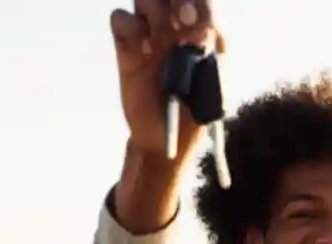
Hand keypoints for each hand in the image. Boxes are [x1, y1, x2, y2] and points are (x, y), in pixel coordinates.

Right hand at [110, 0, 225, 165]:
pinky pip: (120, 18)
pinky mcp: (127, 47)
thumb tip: (203, 31)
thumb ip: (209, 58)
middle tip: (182, 20)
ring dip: (154, 9)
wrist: (162, 141)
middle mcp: (175, 28)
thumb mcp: (210, 89)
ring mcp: (150, 35)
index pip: (202, 2)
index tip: (197, 23)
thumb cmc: (191, 115)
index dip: (201, 5)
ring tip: (161, 37)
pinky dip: (129, 26)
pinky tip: (141, 50)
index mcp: (202, 34)